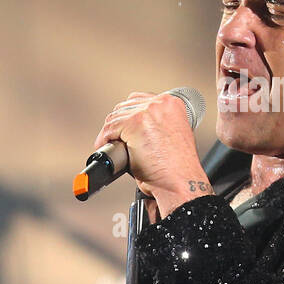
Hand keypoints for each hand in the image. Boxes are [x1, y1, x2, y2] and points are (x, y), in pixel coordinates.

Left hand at [92, 91, 211, 217]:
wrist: (179, 182)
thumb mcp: (171, 136)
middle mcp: (162, 104)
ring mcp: (148, 111)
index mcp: (173, 104)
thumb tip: (136, 128)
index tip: (125, 128)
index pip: (140, 101)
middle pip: (126, 106)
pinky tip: (108, 147)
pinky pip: (110, 128)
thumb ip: (157, 125)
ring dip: (111, 132)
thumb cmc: (177, 167)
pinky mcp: (134, 123)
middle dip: (118, 124)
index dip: (129, 116)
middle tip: (117, 139)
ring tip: (113, 145)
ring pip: (116, 117)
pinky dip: (104, 139)